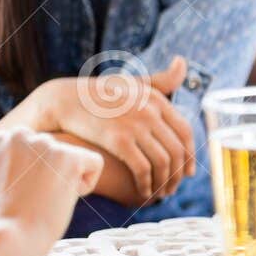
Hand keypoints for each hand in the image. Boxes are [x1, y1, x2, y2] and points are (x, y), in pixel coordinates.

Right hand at [0, 129, 102, 255]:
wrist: (8, 237)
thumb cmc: (6, 220)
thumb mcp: (5, 179)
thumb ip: (21, 161)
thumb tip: (45, 159)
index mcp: (3, 138)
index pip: (39, 150)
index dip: (36, 177)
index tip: (21, 194)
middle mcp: (21, 134)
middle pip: (58, 153)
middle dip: (52, 178)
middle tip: (33, 200)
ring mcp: (44, 143)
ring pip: (75, 158)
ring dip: (65, 182)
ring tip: (43, 200)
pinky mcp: (67, 156)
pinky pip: (95, 163)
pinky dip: (86, 185)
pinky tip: (62, 198)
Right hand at [33, 57, 195, 202]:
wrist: (64, 100)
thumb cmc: (99, 93)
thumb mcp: (132, 82)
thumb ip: (160, 80)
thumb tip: (182, 62)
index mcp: (156, 99)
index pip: (185, 131)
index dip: (191, 155)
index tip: (189, 172)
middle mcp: (150, 111)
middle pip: (176, 150)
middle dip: (178, 174)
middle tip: (174, 188)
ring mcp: (135, 126)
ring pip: (163, 162)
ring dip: (164, 183)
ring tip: (160, 193)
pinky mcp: (118, 140)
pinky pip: (143, 169)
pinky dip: (147, 184)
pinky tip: (144, 192)